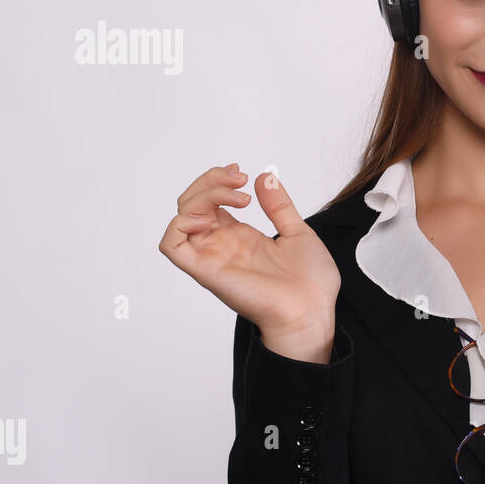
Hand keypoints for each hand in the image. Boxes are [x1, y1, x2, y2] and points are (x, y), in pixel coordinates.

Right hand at [158, 163, 340, 341]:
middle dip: (210, 180)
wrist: (312, 311)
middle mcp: (222, 245)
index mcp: (240, 236)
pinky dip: (179, 224)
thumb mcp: (297, 231)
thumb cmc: (310, 283)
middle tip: (239, 177)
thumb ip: (278, 205)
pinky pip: (171, 246)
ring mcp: (213, 256)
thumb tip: (264, 177)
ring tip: (238, 195)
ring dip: (201, 195)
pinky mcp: (207, 271)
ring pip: (181, 217)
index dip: (218, 180)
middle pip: (192, 203)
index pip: (210, 201)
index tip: (242, 172)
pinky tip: (209, 218)